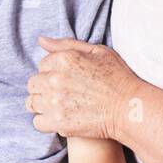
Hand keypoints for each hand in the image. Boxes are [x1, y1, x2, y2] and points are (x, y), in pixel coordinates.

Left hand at [26, 36, 140, 140]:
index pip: (42, 64)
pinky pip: (38, 122)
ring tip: (60, 106)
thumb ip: (66, 44)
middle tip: (62, 94)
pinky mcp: (58, 122)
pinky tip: (60, 118)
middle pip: (34, 83)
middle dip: (44, 87)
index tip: (67, 79)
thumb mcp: (97, 51)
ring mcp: (55, 102)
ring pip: (32, 102)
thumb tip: (41, 40)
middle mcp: (55, 79)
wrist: (129, 108)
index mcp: (64, 59)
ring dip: (43, 104)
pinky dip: (47, 122)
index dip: (54, 71)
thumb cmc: (118, 77)